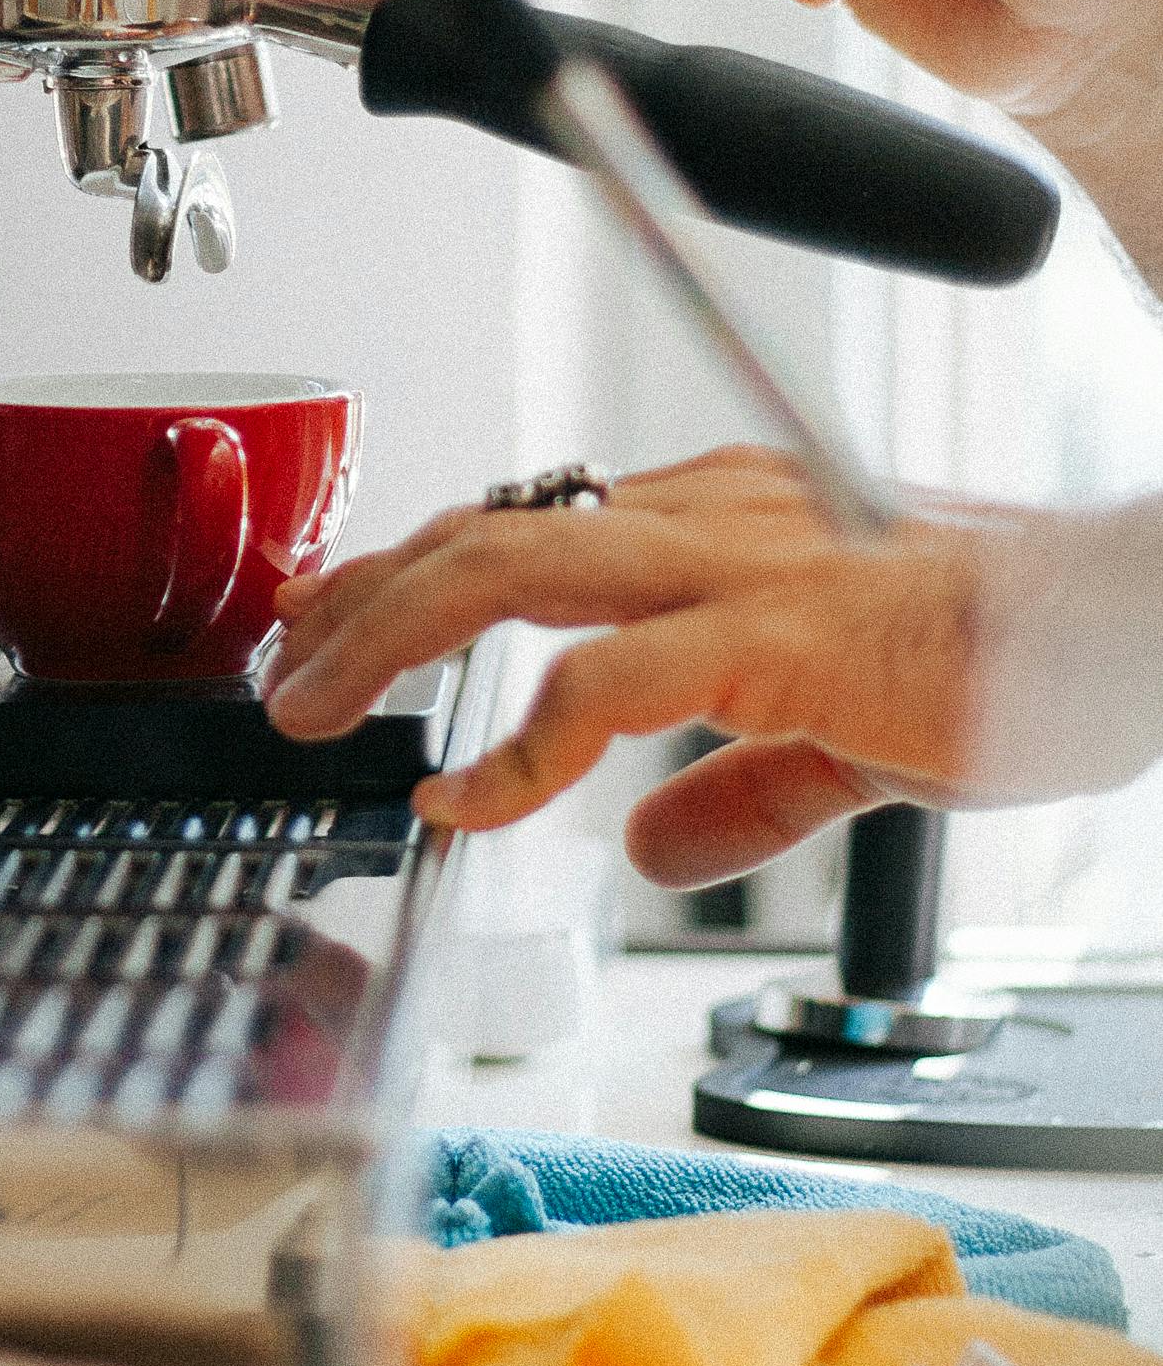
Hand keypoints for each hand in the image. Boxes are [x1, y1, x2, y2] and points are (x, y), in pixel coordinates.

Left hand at [263, 449, 1162, 884]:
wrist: (1130, 628)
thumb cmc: (1014, 658)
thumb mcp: (849, 736)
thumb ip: (744, 787)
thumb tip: (650, 846)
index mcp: (724, 522)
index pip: (527, 525)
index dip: (409, 570)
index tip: (329, 618)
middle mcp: (711, 520)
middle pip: (487, 530)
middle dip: (360, 599)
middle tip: (286, 671)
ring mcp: (738, 568)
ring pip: (510, 568)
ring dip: (389, 636)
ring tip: (317, 706)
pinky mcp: (775, 636)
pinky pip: (603, 682)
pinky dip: (515, 745)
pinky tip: (467, 800)